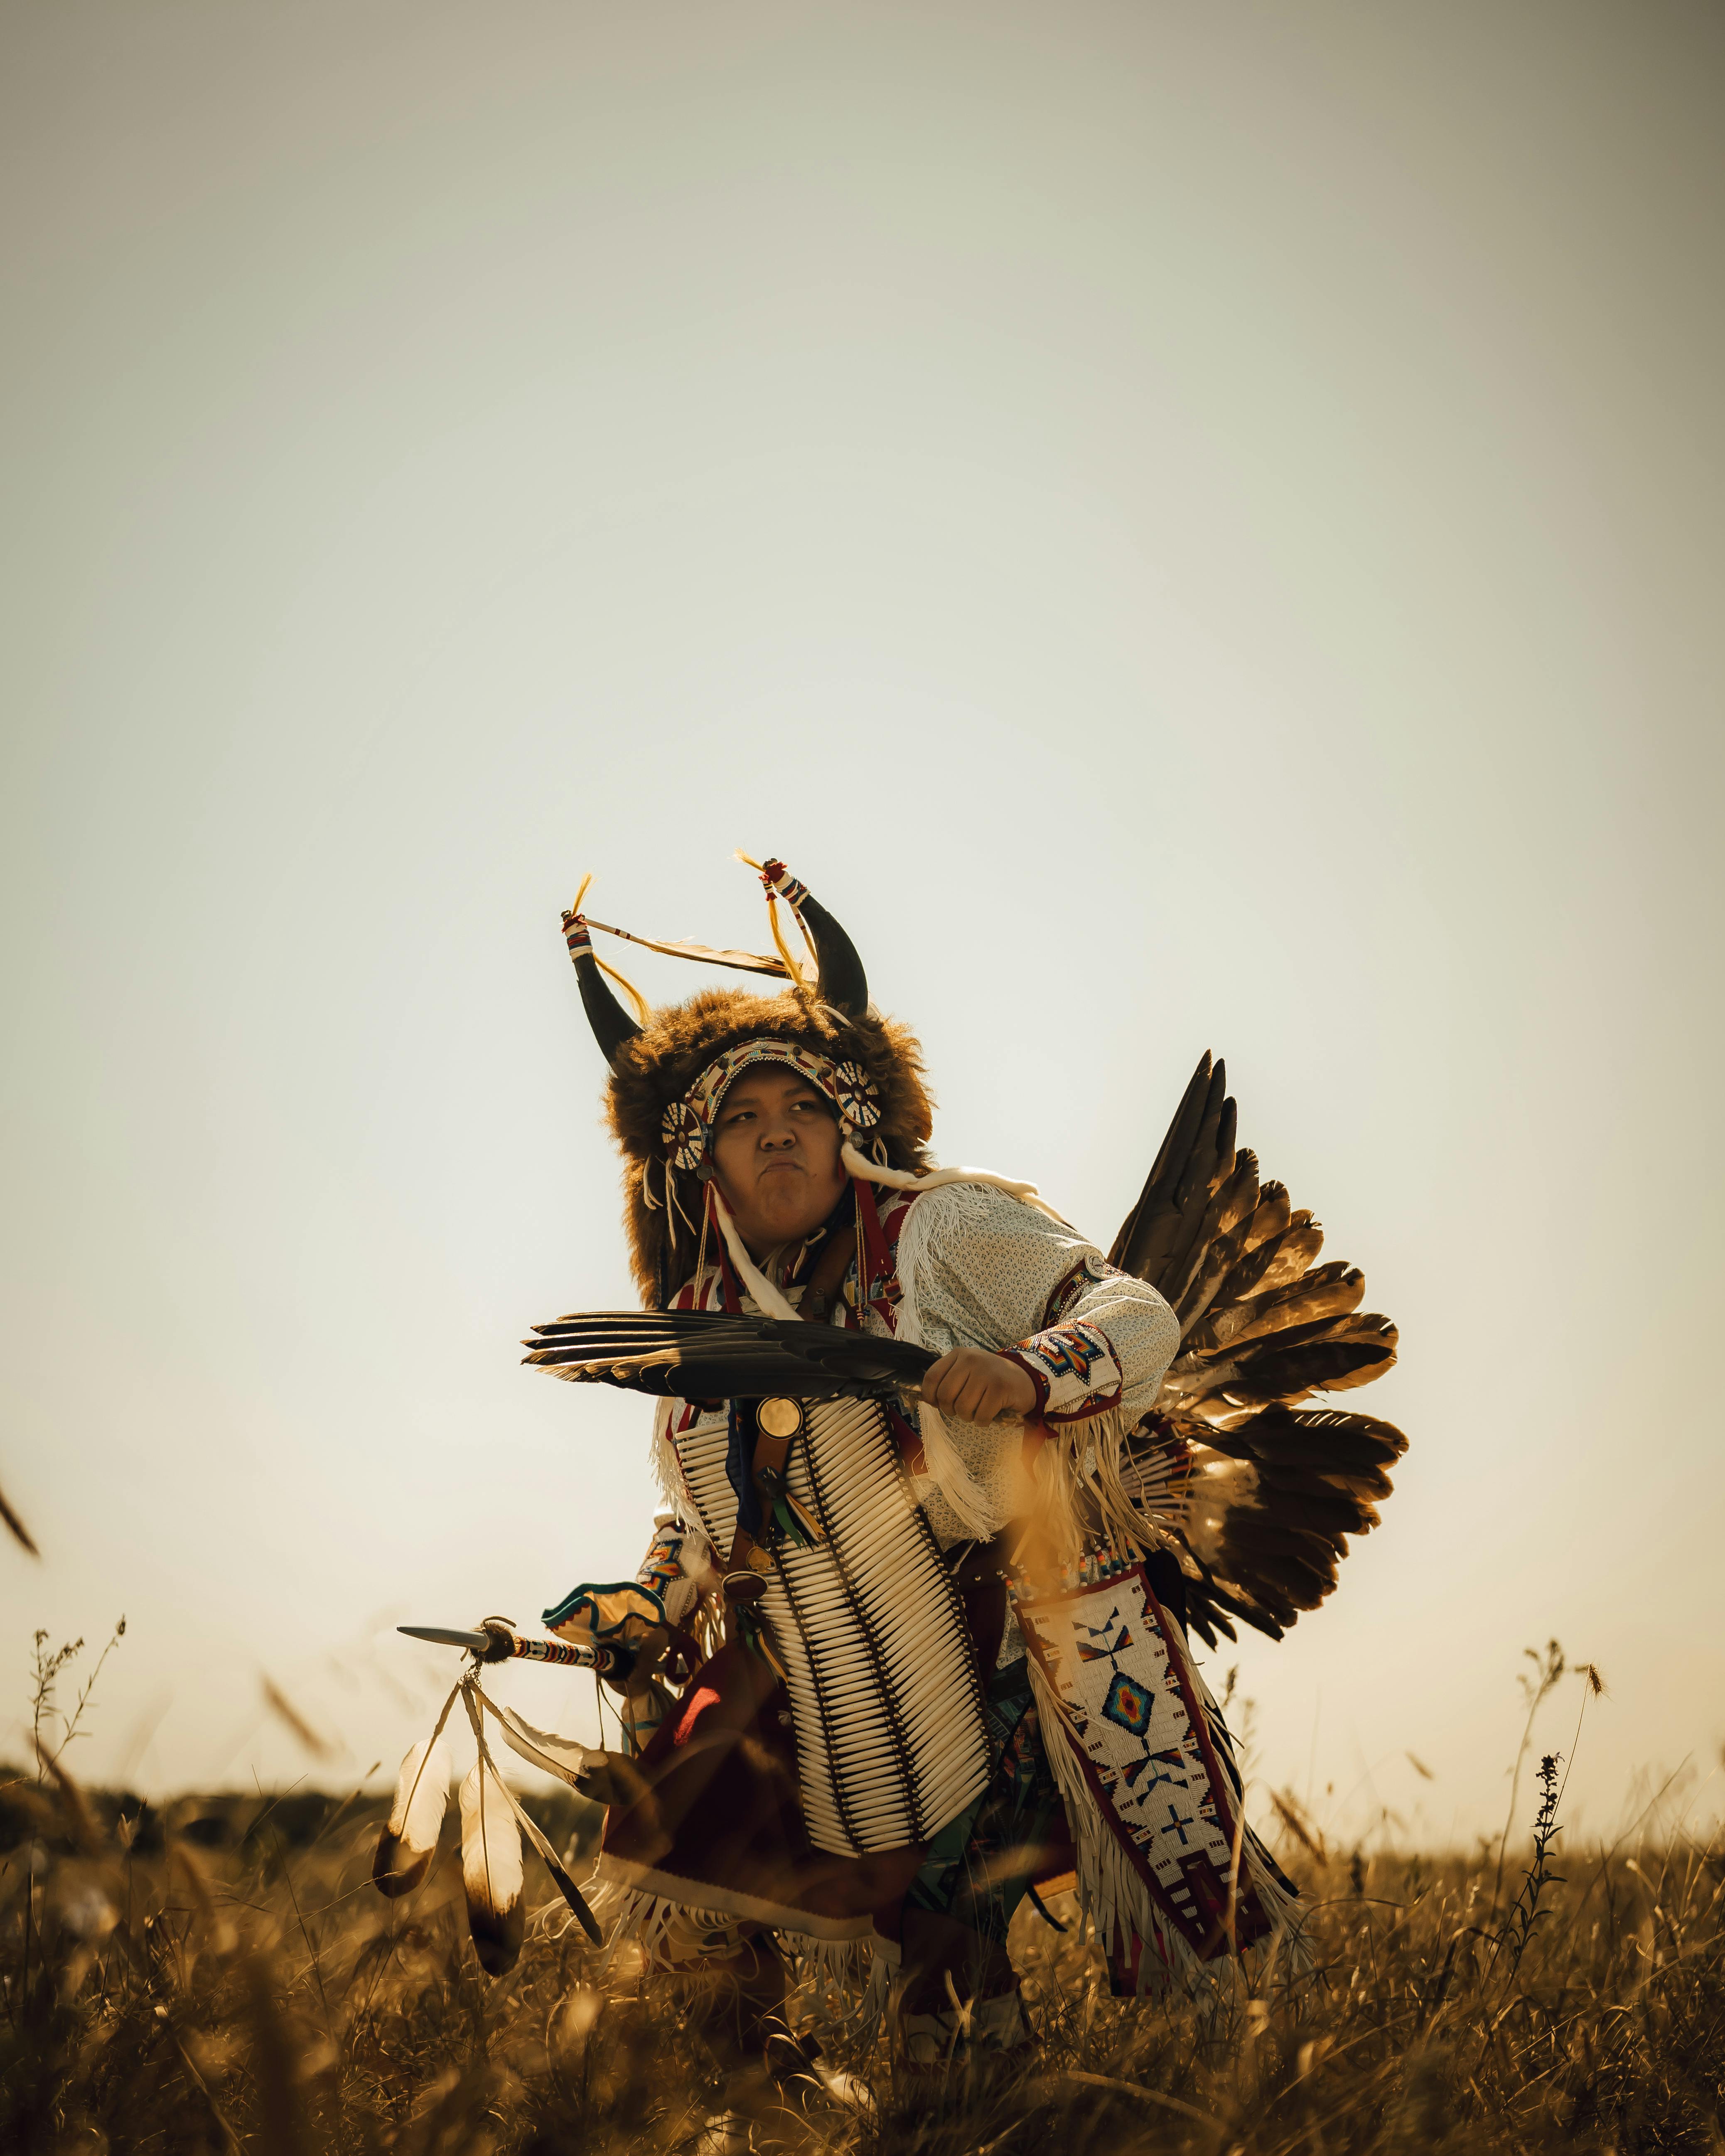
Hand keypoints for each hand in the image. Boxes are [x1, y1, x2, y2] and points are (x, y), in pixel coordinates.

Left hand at [919, 1346, 1037, 1424]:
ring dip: (968, 1417)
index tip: (937, 1403)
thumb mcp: (967, 1372)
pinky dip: (983, 1421)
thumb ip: (947, 1380)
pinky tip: (989, 1414)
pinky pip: (981, 1416)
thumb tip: (927, 1399)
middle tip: (962, 1410)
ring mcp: (986, 1373)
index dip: (930, 1396)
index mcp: (959, 1354)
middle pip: (945, 1395)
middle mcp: (971, 1360)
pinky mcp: (1000, 1388)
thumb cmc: (990, 1380)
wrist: (1025, 1380)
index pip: (932, 1377)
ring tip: (977, 1410)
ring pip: (962, 1408)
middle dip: (950, 1410)